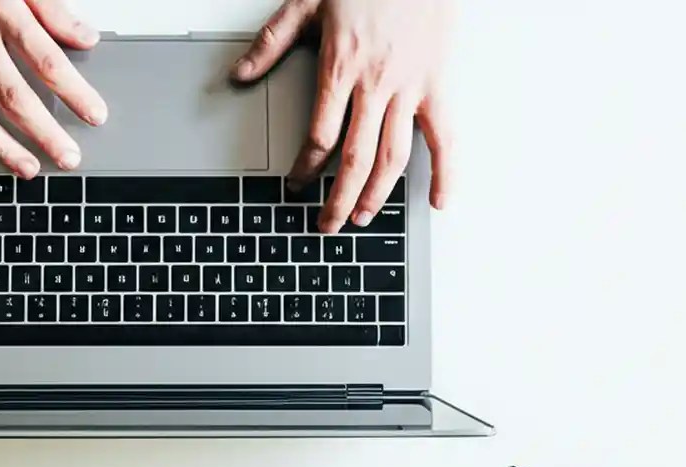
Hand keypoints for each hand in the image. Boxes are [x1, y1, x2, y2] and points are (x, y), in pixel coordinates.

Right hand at [0, 0, 108, 177]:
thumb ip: (51, 9)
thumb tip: (85, 37)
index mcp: (0, 10)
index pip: (45, 60)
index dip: (74, 91)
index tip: (94, 115)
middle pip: (12, 96)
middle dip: (44, 132)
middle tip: (67, 158)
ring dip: (2, 147)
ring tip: (27, 169)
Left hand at [233, 0, 452, 233]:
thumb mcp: (307, 1)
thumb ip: (272, 41)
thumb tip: (240, 73)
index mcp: (341, 67)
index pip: (319, 136)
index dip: (306, 168)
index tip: (297, 184)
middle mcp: (376, 84)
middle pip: (355, 158)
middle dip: (338, 198)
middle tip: (325, 225)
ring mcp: (411, 88)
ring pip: (393, 156)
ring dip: (377, 195)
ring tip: (361, 218)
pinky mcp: (439, 84)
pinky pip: (445, 136)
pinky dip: (446, 172)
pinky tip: (437, 200)